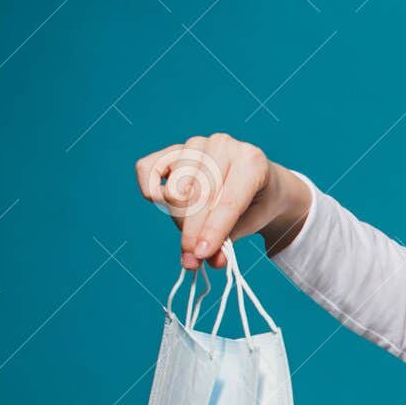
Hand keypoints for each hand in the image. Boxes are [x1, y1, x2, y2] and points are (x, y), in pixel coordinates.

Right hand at [133, 132, 309, 268]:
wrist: (257, 180)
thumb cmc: (254, 203)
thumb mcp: (252, 223)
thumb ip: (228, 241)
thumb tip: (205, 261)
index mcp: (251, 161)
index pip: (226, 202)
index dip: (212, 232)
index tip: (201, 255)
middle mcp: (223, 145)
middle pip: (197, 197)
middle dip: (193, 232)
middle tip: (194, 256)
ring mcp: (196, 144)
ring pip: (173, 189)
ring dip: (178, 216)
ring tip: (194, 225)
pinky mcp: (173, 148)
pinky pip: (148, 169)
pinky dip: (150, 188)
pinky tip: (163, 201)